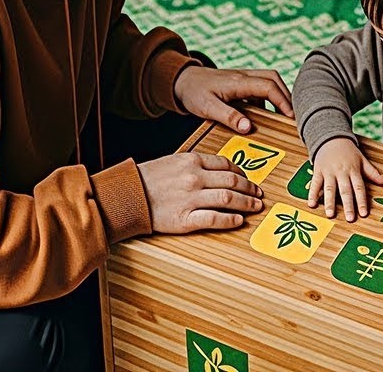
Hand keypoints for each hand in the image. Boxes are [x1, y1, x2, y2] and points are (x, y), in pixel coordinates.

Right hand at [138, 152, 263, 232]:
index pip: (226, 165)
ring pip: (228, 199)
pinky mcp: (184, 219)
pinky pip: (213, 219)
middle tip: (258, 194)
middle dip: (250, 189)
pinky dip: (229, 220)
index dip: (242, 173)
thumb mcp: (172, 161)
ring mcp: (190, 198)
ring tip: (255, 207)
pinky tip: (238, 221)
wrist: (124, 195)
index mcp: (192, 161)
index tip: (248, 180)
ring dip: (246, 203)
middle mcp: (194, 178)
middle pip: (232, 182)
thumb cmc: (146, 179)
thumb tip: (218, 171)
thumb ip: (194, 165)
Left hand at [174, 65, 293, 132]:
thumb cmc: (194, 93)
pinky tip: (266, 112)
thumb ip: (229, 117)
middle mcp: (244, 76)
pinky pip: (262, 85)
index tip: (290, 117)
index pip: (269, 87)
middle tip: (292, 116)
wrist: (182, 79)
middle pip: (274, 79)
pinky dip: (270, 97)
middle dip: (286, 96)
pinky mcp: (242, 81)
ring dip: (279, 95)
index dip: (282, 101)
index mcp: (238, 82)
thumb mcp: (207, 108)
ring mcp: (244, 77)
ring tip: (283, 114)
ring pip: (270, 80)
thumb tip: (249, 128)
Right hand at [308, 138, 382, 220]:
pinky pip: (315, 184)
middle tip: (350, 218)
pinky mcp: (318, 171)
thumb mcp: (362, 160)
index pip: (359, 188)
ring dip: (330, 202)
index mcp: (354, 170)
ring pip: (330, 188)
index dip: (362, 201)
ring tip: (330, 215)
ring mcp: (329, 172)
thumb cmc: (349, 152)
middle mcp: (342, 172)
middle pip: (345, 190)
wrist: (332, 138)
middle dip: (348, 205)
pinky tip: (312, 204)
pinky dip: (312, 194)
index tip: (364, 213)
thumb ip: (372, 173)